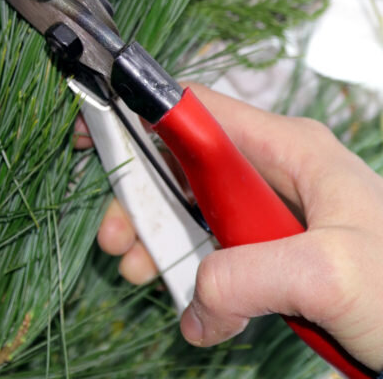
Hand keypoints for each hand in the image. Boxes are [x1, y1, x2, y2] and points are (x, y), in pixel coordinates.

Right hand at [91, 83, 382, 370]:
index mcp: (288, 148)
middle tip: (119, 240)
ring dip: (166, 248)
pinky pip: (217, 259)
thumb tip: (193, 298)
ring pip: (194, 216)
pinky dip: (198, 284)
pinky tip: (200, 313)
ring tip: (144, 276)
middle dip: (145, 203)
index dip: (141, 114)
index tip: (96, 133)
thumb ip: (248, 274)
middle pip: (183, 168)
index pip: (198, 111)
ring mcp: (271, 216)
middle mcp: (273, 174)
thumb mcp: (330, 274)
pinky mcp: (273, 255)